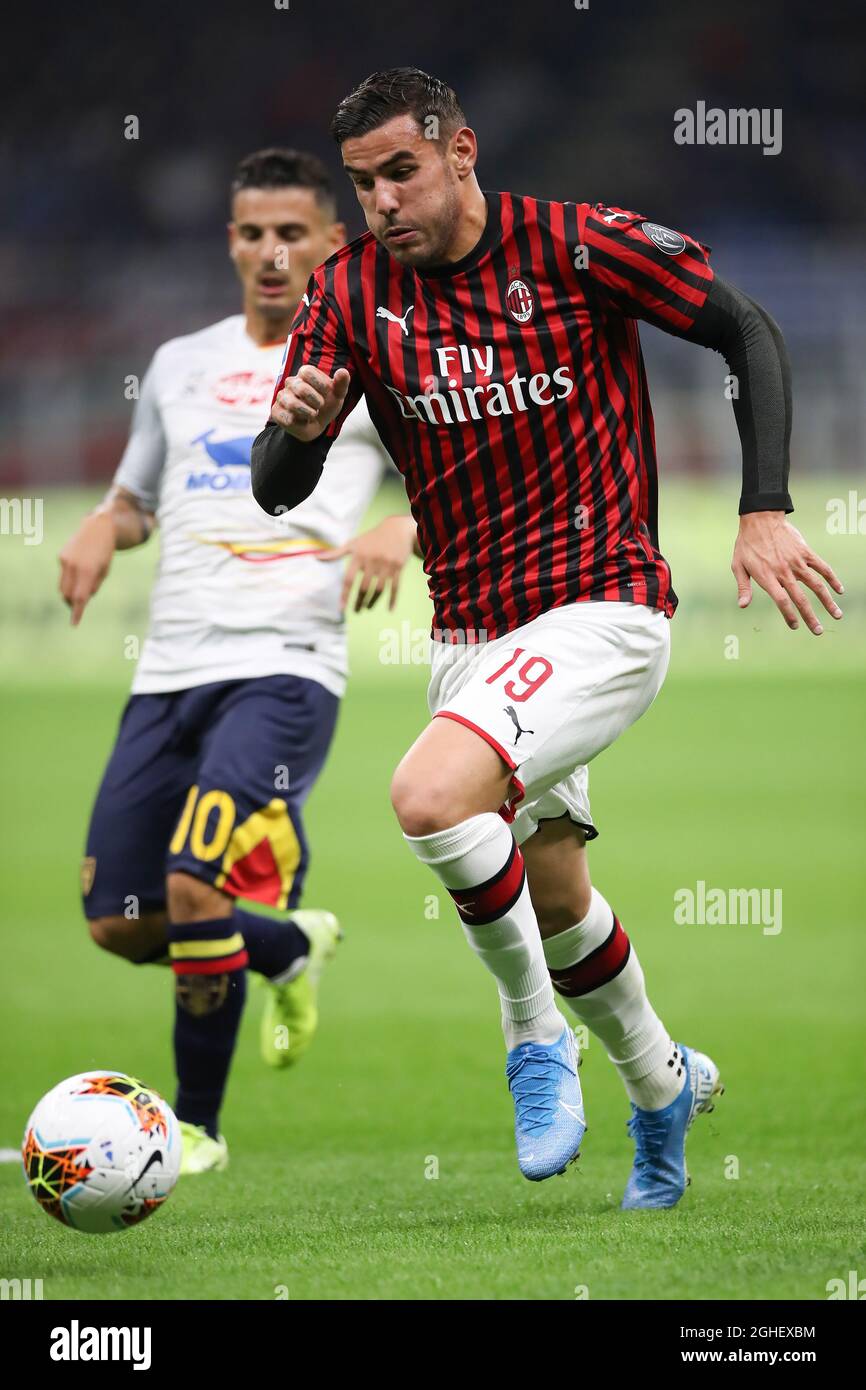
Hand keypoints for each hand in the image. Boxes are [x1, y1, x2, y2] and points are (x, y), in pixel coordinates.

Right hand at [58, 511, 115, 625]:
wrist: (97, 528)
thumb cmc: (105, 553)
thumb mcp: (104, 571)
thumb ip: (93, 586)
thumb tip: (82, 600)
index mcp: (88, 571)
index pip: (80, 597)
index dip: (77, 612)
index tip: (74, 624)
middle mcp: (74, 566)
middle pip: (68, 595)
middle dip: (72, 604)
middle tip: (79, 607)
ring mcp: (65, 561)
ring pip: (63, 587)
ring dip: (69, 594)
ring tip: (80, 591)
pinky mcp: (61, 556)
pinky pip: (64, 575)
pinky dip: (70, 580)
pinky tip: (79, 571)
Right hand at [270, 365, 351, 441]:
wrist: (317, 425)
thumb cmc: (326, 405)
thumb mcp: (338, 395)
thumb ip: (341, 383)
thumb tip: (343, 372)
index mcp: (304, 373)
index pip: (307, 372)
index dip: (320, 383)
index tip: (327, 392)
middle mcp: (291, 383)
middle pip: (301, 388)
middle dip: (316, 401)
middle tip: (320, 406)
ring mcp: (282, 397)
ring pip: (293, 404)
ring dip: (308, 413)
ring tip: (312, 414)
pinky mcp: (276, 411)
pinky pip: (287, 418)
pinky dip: (299, 423)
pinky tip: (302, 421)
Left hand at [315, 515, 416, 611]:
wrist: (397, 529)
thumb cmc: (371, 539)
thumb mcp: (353, 544)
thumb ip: (336, 553)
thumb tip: (316, 557)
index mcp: (359, 556)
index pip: (349, 579)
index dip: (345, 595)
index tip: (341, 608)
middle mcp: (372, 561)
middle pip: (364, 587)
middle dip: (359, 601)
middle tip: (356, 611)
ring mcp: (387, 565)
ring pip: (379, 589)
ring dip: (373, 601)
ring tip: (367, 608)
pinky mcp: (398, 567)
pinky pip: (395, 587)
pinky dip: (393, 599)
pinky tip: (389, 609)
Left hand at [732, 512, 843, 633]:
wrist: (761, 519)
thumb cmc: (747, 544)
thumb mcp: (738, 566)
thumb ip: (743, 587)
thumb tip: (743, 605)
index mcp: (768, 577)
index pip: (782, 601)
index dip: (789, 615)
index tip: (795, 626)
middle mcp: (784, 572)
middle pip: (801, 598)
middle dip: (810, 617)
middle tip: (817, 631)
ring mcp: (797, 562)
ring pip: (816, 585)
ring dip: (827, 601)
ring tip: (836, 615)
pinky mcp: (805, 553)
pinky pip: (822, 567)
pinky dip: (832, 579)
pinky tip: (840, 590)